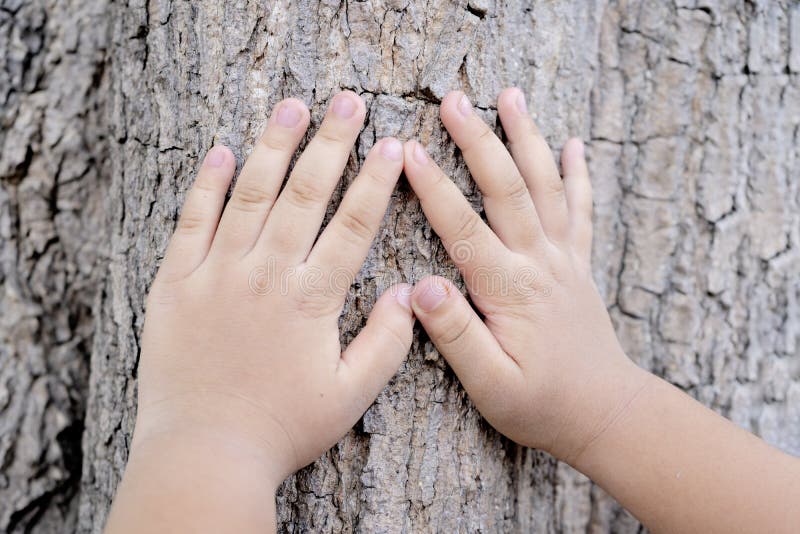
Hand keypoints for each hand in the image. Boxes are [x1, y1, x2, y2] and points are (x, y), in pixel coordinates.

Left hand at [133, 91, 413, 484]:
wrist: (204, 451)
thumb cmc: (283, 428)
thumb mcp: (351, 396)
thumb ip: (386, 342)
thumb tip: (408, 293)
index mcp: (311, 300)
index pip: (352, 225)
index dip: (375, 182)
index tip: (392, 145)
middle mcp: (266, 275)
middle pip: (305, 195)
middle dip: (331, 143)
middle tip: (348, 102)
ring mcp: (217, 274)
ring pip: (249, 194)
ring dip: (273, 147)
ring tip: (292, 107)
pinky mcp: (175, 282)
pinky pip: (191, 221)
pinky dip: (206, 184)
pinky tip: (220, 151)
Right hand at [402, 88, 645, 462]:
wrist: (605, 413)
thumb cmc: (541, 405)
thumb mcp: (490, 385)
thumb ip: (456, 335)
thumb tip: (421, 287)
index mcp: (509, 291)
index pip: (463, 229)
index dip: (433, 188)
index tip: (406, 151)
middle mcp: (540, 264)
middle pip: (508, 189)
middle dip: (478, 141)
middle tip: (454, 99)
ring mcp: (563, 260)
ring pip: (546, 186)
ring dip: (527, 138)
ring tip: (510, 95)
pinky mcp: (578, 265)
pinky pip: (580, 209)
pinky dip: (578, 173)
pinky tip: (574, 144)